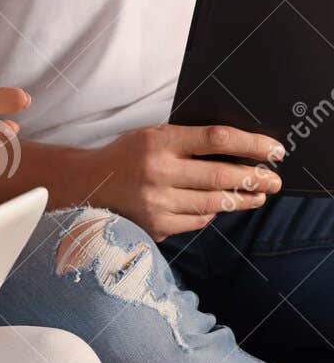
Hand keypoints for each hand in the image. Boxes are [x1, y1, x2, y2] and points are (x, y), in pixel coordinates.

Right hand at [88, 124, 284, 240]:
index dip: (251, 144)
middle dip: (255, 178)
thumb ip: (189, 142)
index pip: (216, 139)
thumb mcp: (152, 137)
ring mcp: (155, 202)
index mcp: (157, 142)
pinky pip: (196, 221)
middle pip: (221, 175)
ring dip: (241, 200)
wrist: (87, 185)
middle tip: (274, 181)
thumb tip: (241, 152)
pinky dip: (209, 214)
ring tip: (257, 196)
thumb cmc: (127, 156)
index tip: (274, 151)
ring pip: (213, 203)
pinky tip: (215, 208)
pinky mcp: (155, 225)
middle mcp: (156, 172)